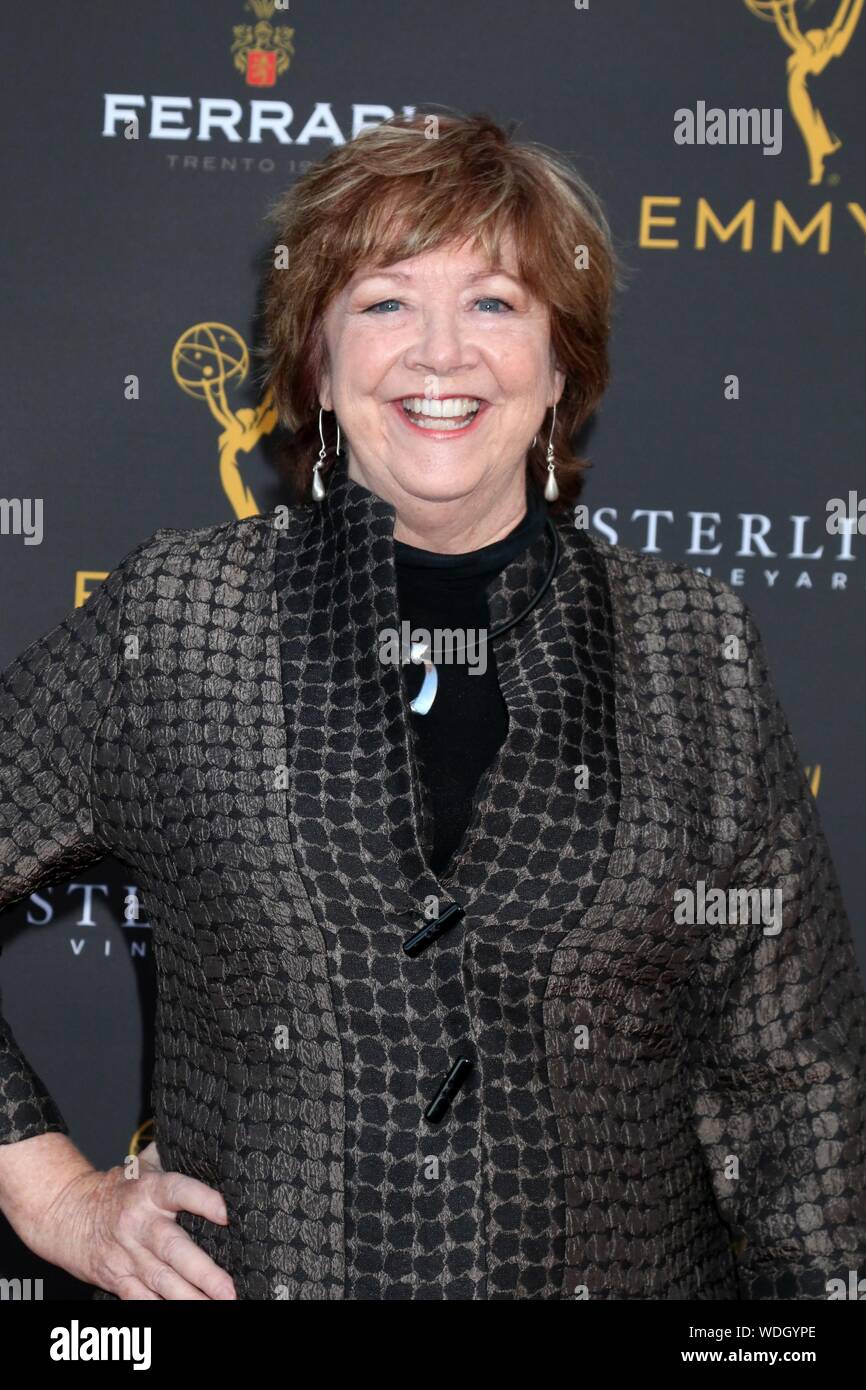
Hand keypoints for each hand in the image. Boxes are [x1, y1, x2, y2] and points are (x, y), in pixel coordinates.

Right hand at [25, 1144, 236, 1299]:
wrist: (67, 1213)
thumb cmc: (117, 1187)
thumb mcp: (143, 1166)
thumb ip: (174, 1157)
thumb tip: (210, 1145)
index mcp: (149, 1190)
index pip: (179, 1191)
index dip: (203, 1201)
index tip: (227, 1213)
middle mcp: (139, 1223)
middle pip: (173, 1249)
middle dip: (203, 1273)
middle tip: (229, 1289)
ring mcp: (127, 1254)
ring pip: (161, 1281)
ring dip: (190, 1298)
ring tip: (218, 1305)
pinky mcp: (117, 1278)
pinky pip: (141, 1299)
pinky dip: (162, 1308)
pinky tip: (185, 1312)